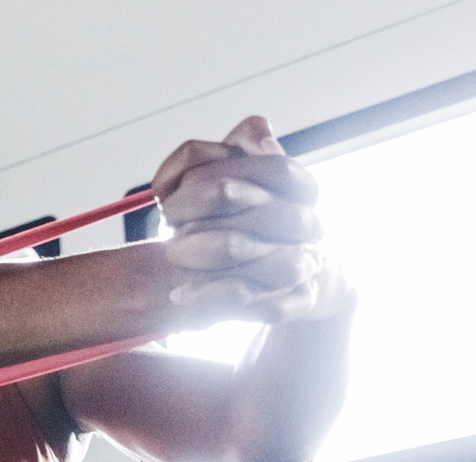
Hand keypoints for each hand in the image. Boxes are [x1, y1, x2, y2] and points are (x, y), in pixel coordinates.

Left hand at [152, 116, 351, 324]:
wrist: (282, 273)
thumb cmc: (242, 217)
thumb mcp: (222, 178)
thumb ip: (219, 151)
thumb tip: (261, 139)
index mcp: (298, 189)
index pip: (280, 171)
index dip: (227, 173)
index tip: (182, 185)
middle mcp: (308, 225)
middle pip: (278, 215)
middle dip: (215, 212)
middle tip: (167, 217)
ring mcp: (307, 265)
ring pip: (279, 264)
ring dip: (219, 255)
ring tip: (172, 251)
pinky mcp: (296, 302)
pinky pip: (268, 307)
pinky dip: (218, 299)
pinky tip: (181, 295)